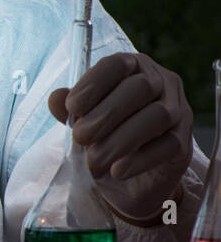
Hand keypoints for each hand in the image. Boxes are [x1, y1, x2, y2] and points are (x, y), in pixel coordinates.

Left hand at [47, 52, 192, 223]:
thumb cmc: (103, 134)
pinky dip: (140, 159)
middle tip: (80, 137)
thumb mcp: (82, 120)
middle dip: (105, 114)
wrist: (129, 177)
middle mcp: (161, 82)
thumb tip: (55, 99)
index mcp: (132, 67)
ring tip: (94, 160)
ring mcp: (178, 110)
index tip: (72, 107)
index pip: (116, 64)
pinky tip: (117, 171)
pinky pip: (169, 145)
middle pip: (139, 88)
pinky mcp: (185, 141)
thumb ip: (69, 109)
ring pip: (156, 116)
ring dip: (121, 139)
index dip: (93, 83)